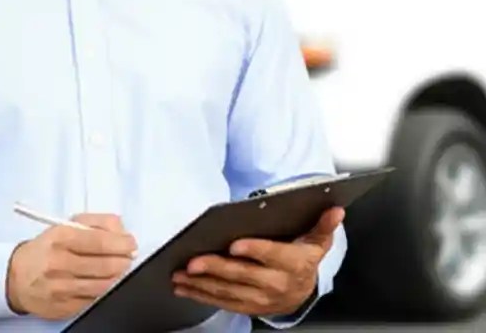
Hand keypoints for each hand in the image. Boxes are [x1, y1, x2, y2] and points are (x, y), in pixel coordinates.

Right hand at [6, 213, 138, 319]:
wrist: (16, 277)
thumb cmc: (46, 250)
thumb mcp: (64, 227)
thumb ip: (95, 223)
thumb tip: (121, 231)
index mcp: (60, 239)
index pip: (101, 241)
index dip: (122, 243)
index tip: (130, 243)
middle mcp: (60, 263)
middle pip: (108, 266)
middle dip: (124, 261)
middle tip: (126, 257)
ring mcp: (62, 287)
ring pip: (105, 285)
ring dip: (117, 277)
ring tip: (116, 269)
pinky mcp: (65, 306)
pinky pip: (96, 299)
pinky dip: (103, 290)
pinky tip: (99, 282)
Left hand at [172, 207, 344, 317]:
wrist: (302, 292)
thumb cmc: (302, 258)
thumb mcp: (316, 241)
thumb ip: (323, 225)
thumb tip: (335, 209)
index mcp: (294, 264)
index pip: (273, 255)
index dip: (255, 250)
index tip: (234, 245)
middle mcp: (277, 283)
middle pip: (244, 275)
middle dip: (217, 268)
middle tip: (193, 262)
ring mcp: (261, 298)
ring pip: (229, 291)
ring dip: (201, 284)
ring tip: (179, 275)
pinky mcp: (247, 306)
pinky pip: (222, 302)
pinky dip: (201, 295)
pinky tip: (183, 288)